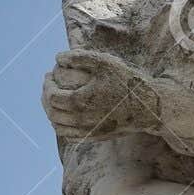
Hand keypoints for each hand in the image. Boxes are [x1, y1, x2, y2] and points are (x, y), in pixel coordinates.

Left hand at [41, 49, 158, 139]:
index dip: (46, 85)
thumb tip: (58, 58)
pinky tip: (66, 116)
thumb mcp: (104, 62)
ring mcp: (88, 131)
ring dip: (52, 114)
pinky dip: (63, 127)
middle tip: (49, 86)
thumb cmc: (127, 82)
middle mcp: (81, 120)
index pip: (51, 97)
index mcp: (80, 101)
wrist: (148, 108)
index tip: (49, 75)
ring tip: (54, 101)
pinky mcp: (96, 137)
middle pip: (52, 113)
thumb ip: (79, 58)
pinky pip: (71, 136)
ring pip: (59, 127)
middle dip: (45, 98)